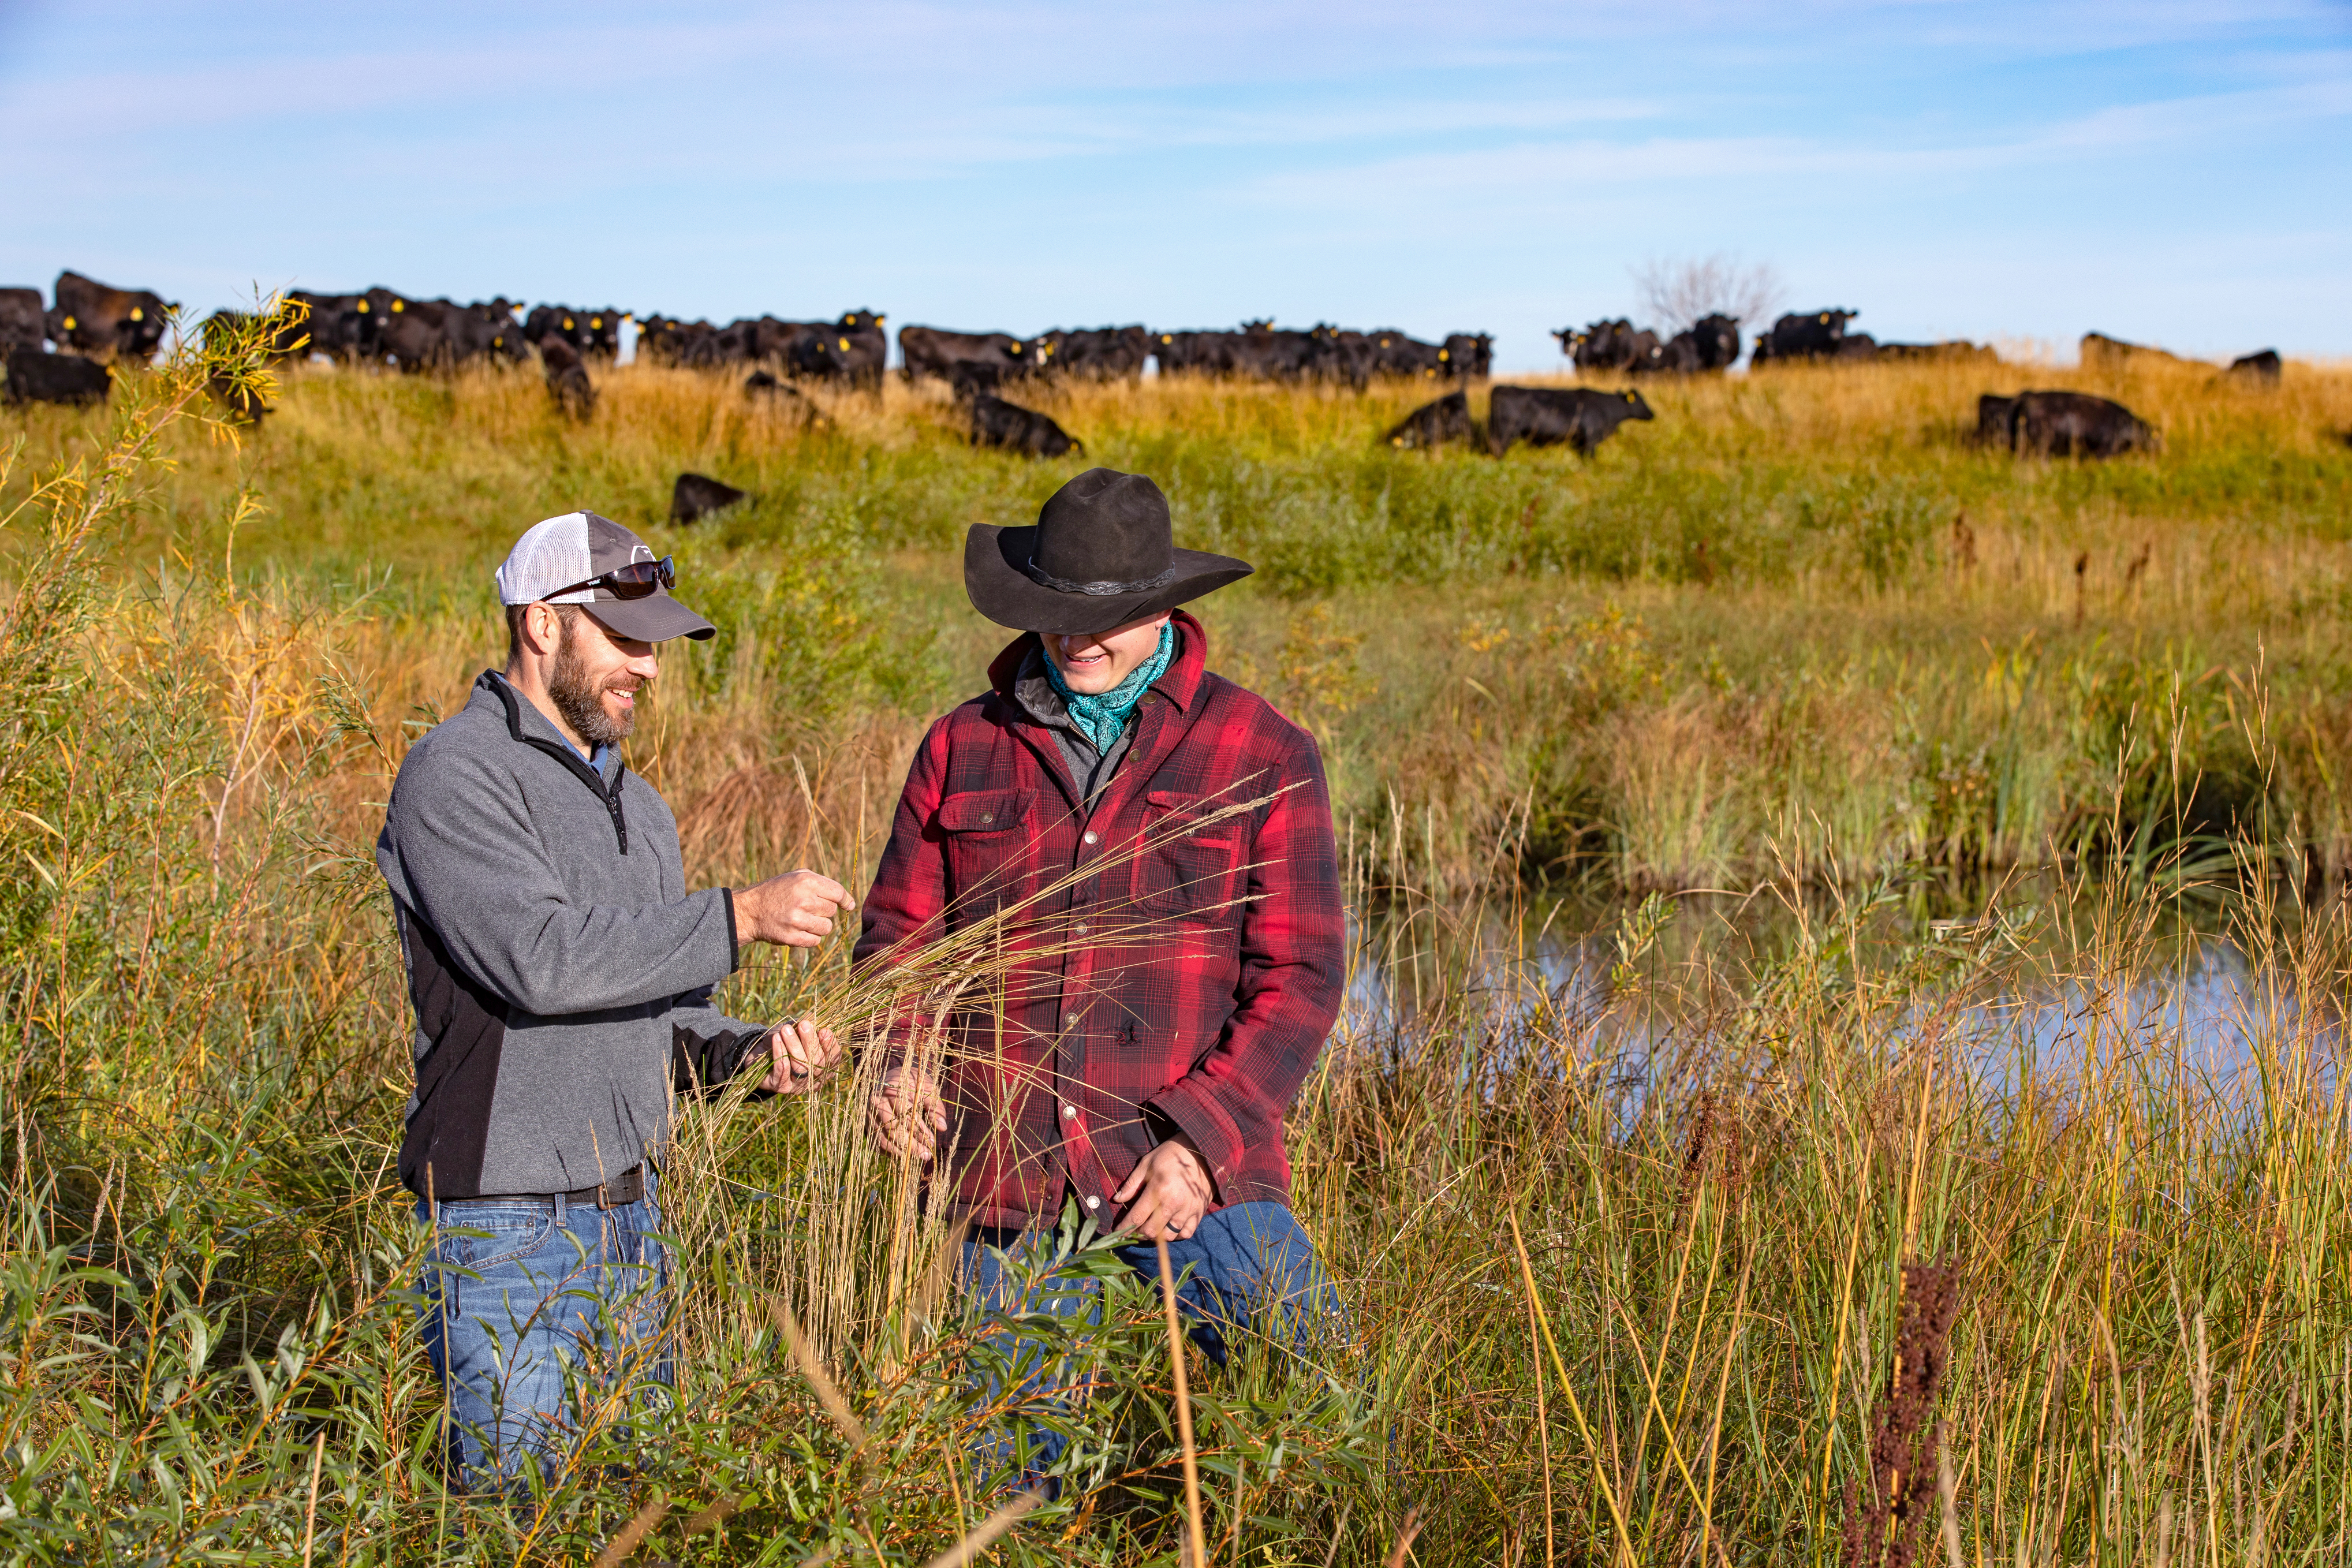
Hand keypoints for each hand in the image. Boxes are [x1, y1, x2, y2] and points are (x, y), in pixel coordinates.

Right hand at [732, 870, 853, 948]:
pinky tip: (798, 930)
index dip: (845, 900)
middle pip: (832, 911)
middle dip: (823, 911)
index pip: (838, 892)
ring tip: (803, 919)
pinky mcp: (792, 937)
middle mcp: (803, 899)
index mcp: (806, 881)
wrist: (751, 910)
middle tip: (807, 908)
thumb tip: (849, 902)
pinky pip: (815, 941)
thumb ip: (823, 884)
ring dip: (819, 926)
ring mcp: (797, 920)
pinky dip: (810, 937)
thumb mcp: (797, 877)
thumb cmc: (778, 891)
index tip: (847, 905)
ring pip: (826, 928)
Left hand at [755, 1018, 839, 1094]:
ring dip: (794, 1046)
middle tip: (804, 1024)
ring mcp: (798, 1086)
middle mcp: (814, 1079)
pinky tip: (777, 1039)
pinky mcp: (781, 1086)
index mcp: (825, 1067)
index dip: (830, 1046)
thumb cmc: (785, 1041)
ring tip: (786, 1029)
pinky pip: (782, 1070)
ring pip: (800, 1067)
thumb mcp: (798, 1032)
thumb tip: (813, 1016)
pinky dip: (780, 1053)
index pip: (833, 1059)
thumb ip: (808, 1027)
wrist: (762, 1054)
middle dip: (810, 1042)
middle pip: (817, 1063)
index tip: (824, 1030)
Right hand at [868, 1069, 947, 1160]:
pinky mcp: (866, 1124)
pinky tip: (906, 1156)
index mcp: (891, 1090)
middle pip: (893, 1129)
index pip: (905, 1114)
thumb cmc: (912, 1083)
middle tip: (927, 1154)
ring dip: (902, 1152)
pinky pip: (878, 1143)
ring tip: (919, 1158)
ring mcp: (868, 1115)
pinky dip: (892, 1152)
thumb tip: (942, 1127)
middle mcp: (876, 1103)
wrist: (892, 1076)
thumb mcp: (926, 1089)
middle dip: (911, 1144)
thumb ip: (934, 1107)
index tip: (932, 1142)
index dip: (919, 1130)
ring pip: (883, 1139)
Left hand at [1113, 1136, 1214, 1240]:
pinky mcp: (1198, 1212)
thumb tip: (1117, 1200)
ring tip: (1150, 1230)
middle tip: (1133, 1230)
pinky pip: (1186, 1233)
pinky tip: (1169, 1229)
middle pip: (1151, 1231)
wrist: (1201, 1152)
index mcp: (1158, 1190)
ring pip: (1168, 1236)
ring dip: (1156, 1237)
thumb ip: (1131, 1184)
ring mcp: (1187, 1210)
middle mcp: (1173, 1204)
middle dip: (1138, 1234)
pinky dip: (1175, 1235)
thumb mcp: (1146, 1164)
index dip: (1125, 1228)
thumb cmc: (1170, 1156)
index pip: (1137, 1217)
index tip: (1117, 1233)